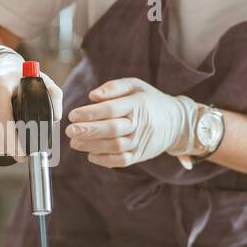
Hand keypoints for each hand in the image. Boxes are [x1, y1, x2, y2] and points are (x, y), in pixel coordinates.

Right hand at [0, 46, 62, 157]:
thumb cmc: (19, 77)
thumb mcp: (41, 80)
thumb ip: (53, 97)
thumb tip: (55, 119)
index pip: (1, 120)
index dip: (12, 141)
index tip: (24, 153)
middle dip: (9, 147)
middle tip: (22, 153)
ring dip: (0, 146)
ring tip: (13, 142)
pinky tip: (1, 138)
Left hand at [65, 77, 193, 167]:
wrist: (176, 122)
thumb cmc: (149, 100)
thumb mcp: (136, 85)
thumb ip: (113, 87)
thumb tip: (92, 96)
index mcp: (138, 104)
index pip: (111, 109)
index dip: (90, 113)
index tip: (72, 115)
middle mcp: (140, 124)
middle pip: (112, 129)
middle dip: (88, 131)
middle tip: (70, 131)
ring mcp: (141, 141)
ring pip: (115, 147)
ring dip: (92, 146)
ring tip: (75, 142)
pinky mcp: (140, 155)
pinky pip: (122, 161)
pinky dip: (105, 160)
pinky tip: (90, 155)